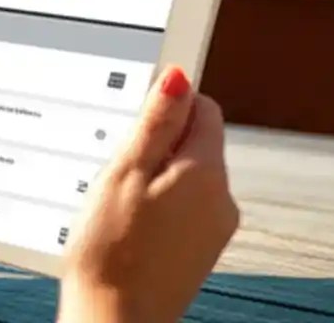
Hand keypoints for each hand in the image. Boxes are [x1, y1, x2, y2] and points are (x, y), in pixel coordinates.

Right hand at [58, 67, 238, 322]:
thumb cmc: (112, 255)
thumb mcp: (125, 174)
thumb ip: (156, 123)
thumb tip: (179, 78)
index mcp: (206, 173)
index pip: (203, 108)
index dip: (167, 106)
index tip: (136, 122)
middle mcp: (220, 199)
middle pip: (195, 143)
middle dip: (156, 146)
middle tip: (119, 172)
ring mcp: (213, 228)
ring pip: (186, 177)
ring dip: (154, 179)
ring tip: (120, 206)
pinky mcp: (198, 251)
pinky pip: (182, 209)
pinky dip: (157, 208)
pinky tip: (129, 227)